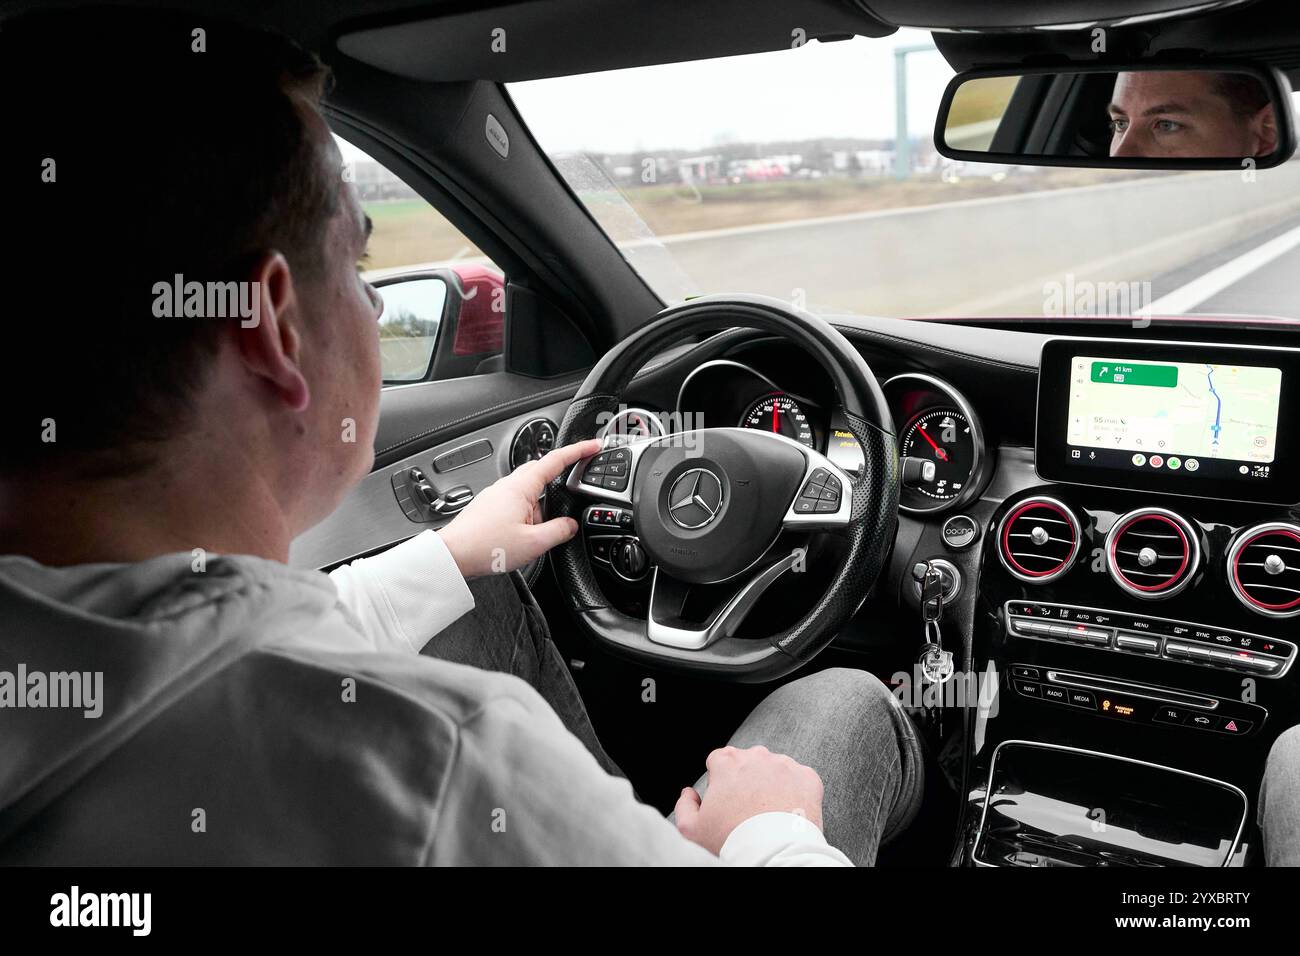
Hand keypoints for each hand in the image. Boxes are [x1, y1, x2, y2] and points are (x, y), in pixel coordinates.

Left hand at [437, 438, 602, 577]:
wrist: (453, 556)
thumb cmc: (485, 547)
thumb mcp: (533, 544)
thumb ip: (559, 532)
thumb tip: (571, 526)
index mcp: (521, 487)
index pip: (556, 459)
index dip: (578, 451)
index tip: (593, 446)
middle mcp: (508, 485)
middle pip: (541, 470)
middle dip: (559, 478)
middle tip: (573, 490)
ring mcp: (498, 495)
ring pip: (529, 490)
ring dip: (541, 505)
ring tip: (541, 532)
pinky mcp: (491, 507)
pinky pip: (517, 502)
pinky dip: (528, 513)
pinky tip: (525, 534)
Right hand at [673, 745, 825, 854]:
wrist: (772, 855)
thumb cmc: (731, 841)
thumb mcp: (691, 829)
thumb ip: (684, 805)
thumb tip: (689, 794)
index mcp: (727, 761)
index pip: (719, 761)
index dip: (719, 781)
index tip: (725, 801)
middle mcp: (757, 756)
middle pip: (749, 763)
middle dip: (747, 781)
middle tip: (747, 811)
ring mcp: (785, 765)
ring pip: (775, 770)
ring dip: (772, 785)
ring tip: (769, 814)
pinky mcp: (808, 778)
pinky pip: (801, 780)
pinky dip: (796, 793)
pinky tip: (788, 812)